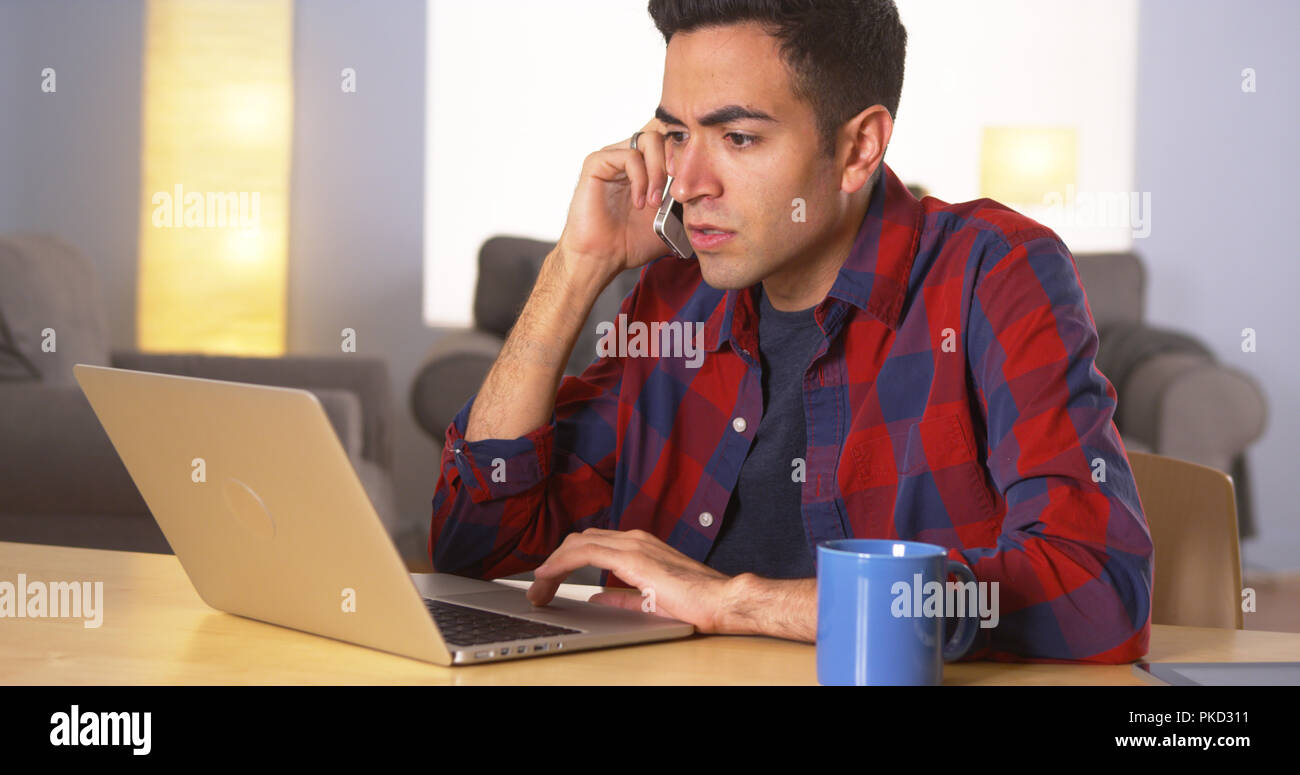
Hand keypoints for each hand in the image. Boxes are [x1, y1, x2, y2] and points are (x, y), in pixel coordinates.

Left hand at [526, 528, 738, 633]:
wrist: (722, 600)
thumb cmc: (697, 602)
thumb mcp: (649, 599)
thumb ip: (621, 596)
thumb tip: (596, 599)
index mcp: (640, 546)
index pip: (592, 544)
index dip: (565, 560)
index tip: (548, 580)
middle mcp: (635, 539)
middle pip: (580, 540)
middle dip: (554, 562)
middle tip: (538, 588)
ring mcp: (634, 545)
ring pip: (578, 543)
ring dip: (553, 564)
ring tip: (538, 588)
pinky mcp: (634, 557)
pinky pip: (586, 552)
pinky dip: (562, 562)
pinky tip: (548, 576)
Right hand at [555, 118, 677, 280]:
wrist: (602, 258)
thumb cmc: (629, 243)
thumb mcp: (670, 224)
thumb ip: (687, 206)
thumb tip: (714, 201)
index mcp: (644, 167)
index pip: (668, 139)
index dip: (684, 149)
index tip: (691, 177)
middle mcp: (628, 158)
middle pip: (661, 133)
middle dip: (674, 158)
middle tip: (676, 185)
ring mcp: (612, 159)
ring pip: (647, 140)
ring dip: (658, 172)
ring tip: (654, 201)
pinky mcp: (596, 164)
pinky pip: (627, 155)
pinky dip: (640, 178)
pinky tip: (639, 202)